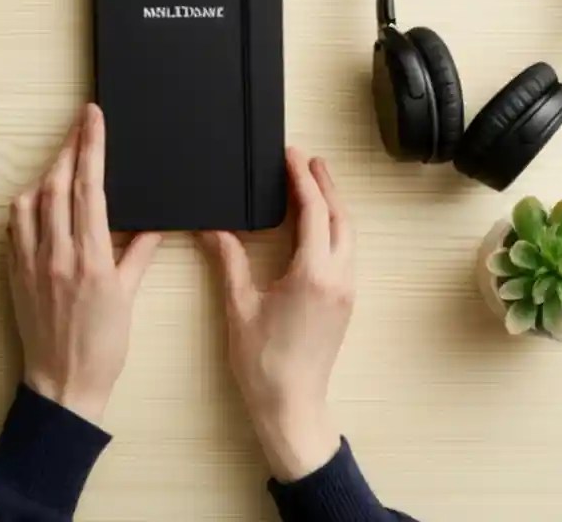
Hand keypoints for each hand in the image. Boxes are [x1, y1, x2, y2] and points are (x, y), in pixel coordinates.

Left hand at [6, 103, 162, 424]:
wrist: (62, 384)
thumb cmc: (101, 348)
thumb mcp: (128, 298)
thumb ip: (137, 254)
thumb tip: (151, 224)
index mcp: (90, 259)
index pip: (88, 188)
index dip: (91, 147)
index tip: (92, 119)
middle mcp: (56, 255)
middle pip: (56, 184)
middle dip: (69, 147)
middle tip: (79, 123)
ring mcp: (30, 263)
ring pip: (30, 200)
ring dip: (44, 172)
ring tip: (62, 158)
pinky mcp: (15, 273)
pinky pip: (14, 226)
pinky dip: (26, 203)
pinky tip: (37, 198)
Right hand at [199, 148, 354, 481]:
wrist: (291, 405)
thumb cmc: (262, 362)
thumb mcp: (239, 306)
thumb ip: (230, 261)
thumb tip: (213, 229)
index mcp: (313, 274)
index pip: (313, 212)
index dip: (302, 179)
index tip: (291, 156)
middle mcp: (338, 278)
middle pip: (340, 218)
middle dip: (325, 185)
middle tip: (308, 160)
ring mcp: (346, 291)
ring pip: (348, 236)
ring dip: (333, 206)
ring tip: (314, 184)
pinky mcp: (345, 303)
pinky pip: (346, 254)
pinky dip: (334, 229)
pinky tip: (317, 226)